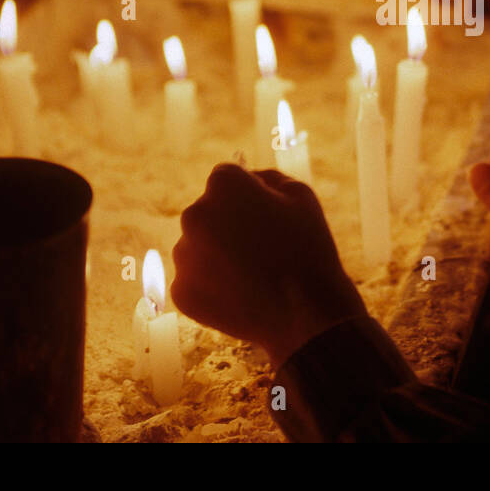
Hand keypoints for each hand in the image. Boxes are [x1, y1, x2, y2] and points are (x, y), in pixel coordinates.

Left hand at [171, 164, 366, 366]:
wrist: (306, 314)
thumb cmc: (308, 248)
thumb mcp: (300, 195)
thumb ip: (267, 177)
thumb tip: (246, 177)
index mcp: (223, 184)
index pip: (225, 179)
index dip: (248, 195)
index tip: (266, 216)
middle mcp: (194, 214)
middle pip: (207, 212)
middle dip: (227, 224)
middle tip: (260, 248)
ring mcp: (184, 254)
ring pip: (198, 246)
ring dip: (218, 254)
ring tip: (252, 273)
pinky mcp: (181, 291)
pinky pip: (194, 279)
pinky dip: (212, 284)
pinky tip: (241, 292)